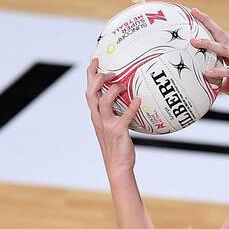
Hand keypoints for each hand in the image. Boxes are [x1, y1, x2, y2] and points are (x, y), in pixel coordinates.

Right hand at [85, 58, 142, 177]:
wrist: (118, 167)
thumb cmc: (117, 147)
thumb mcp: (112, 127)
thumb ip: (115, 113)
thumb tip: (130, 98)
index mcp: (96, 116)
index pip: (89, 91)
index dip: (90, 75)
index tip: (95, 61)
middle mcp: (98, 118)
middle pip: (92, 92)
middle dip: (98, 78)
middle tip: (110, 71)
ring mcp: (107, 125)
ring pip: (103, 101)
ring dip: (112, 90)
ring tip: (122, 85)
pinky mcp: (118, 131)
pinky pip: (125, 116)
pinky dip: (132, 106)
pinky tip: (139, 100)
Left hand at [189, 9, 228, 108]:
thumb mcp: (228, 83)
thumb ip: (216, 79)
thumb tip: (203, 83)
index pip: (218, 34)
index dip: (207, 23)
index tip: (195, 12)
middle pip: (220, 33)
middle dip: (207, 22)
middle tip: (193, 12)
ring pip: (222, 48)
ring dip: (208, 44)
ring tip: (194, 42)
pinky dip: (217, 71)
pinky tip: (206, 73)